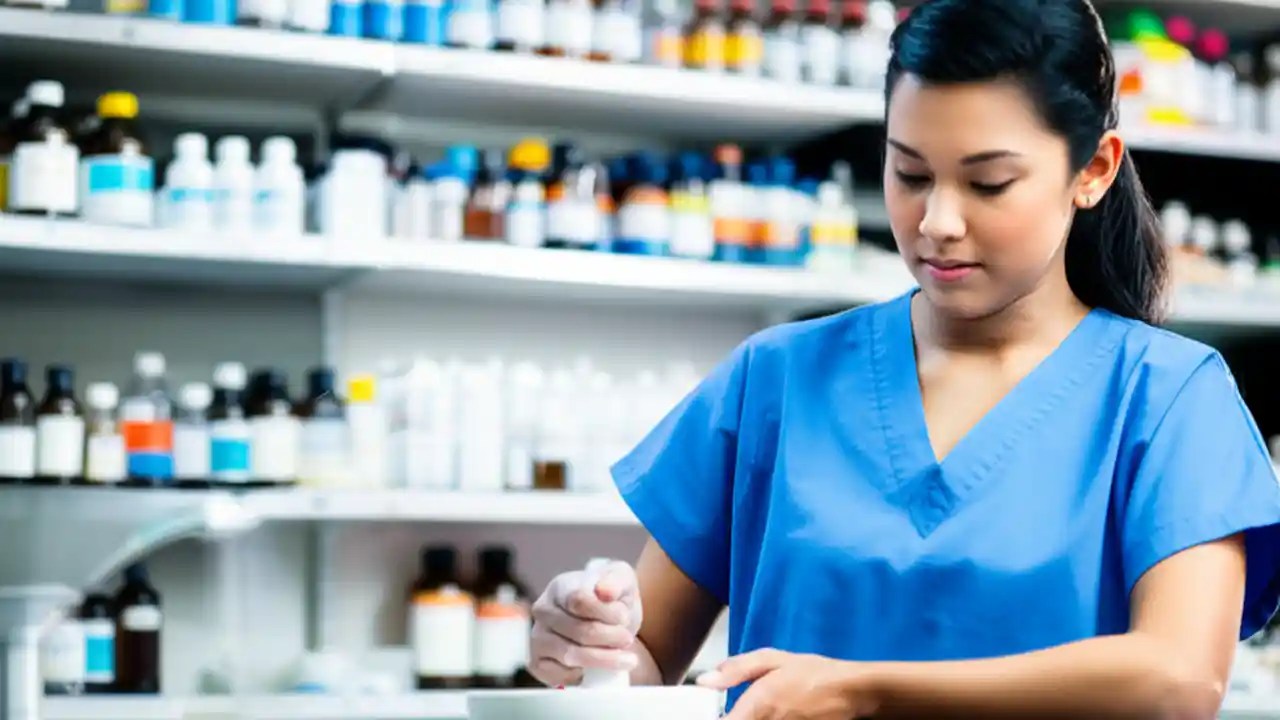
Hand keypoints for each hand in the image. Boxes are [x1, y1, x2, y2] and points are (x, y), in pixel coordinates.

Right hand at [528, 561, 642, 686]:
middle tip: (628, 640)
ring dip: (602, 659)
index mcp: (560, 587)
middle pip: (577, 630)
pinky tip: (599, 669)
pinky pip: (561, 675)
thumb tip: (605, 591)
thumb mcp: (621, 580)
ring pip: (570, 654)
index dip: (605, 612)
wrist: (607, 622)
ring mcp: (538, 638)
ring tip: (626, 659)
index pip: (578, 600)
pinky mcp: (538, 663)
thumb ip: (616, 581)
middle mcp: (543, 612)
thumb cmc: (610, 599)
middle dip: (608, 638)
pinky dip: (584, 675)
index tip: (624, 617)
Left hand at [697, 649, 879, 719]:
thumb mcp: (773, 659)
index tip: (715, 713)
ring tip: (763, 710)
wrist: (852, 692)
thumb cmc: (814, 673)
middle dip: (735, 719)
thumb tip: (705, 681)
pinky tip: (771, 716)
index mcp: (758, 705)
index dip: (717, 719)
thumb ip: (736, 670)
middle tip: (742, 710)